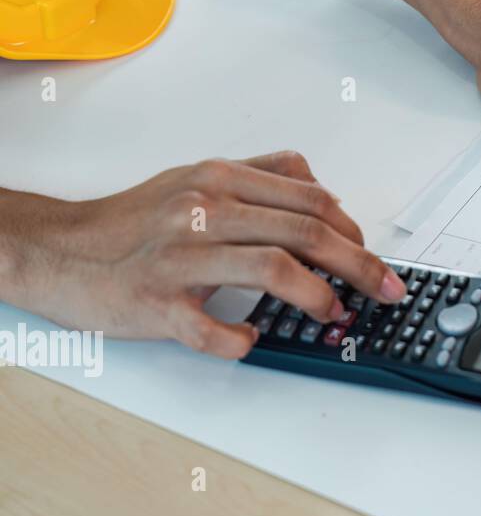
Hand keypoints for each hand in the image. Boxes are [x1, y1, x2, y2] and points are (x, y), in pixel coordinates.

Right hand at [3, 152, 404, 358]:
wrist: (59, 249)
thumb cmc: (133, 220)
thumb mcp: (197, 177)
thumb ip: (259, 176)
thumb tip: (320, 187)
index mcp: (220, 180)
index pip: (310, 200)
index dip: (354, 231)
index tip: (375, 255)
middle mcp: (204, 210)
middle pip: (305, 232)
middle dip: (360, 264)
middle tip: (386, 289)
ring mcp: (180, 257)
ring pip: (272, 268)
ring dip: (317, 296)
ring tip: (334, 312)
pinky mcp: (157, 303)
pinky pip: (212, 328)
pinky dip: (242, 339)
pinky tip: (252, 339)